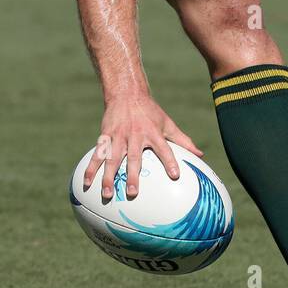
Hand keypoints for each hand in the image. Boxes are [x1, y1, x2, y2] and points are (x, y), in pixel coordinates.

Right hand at [83, 94, 202, 202]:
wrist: (126, 93)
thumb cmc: (150, 112)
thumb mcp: (167, 123)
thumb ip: (183, 141)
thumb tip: (200, 155)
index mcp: (153, 133)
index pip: (164, 148)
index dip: (169, 161)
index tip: (175, 176)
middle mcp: (135, 136)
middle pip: (134, 158)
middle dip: (132, 176)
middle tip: (132, 193)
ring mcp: (118, 137)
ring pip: (112, 159)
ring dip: (108, 177)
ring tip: (107, 194)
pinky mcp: (105, 137)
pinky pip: (97, 155)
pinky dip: (91, 169)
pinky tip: (87, 183)